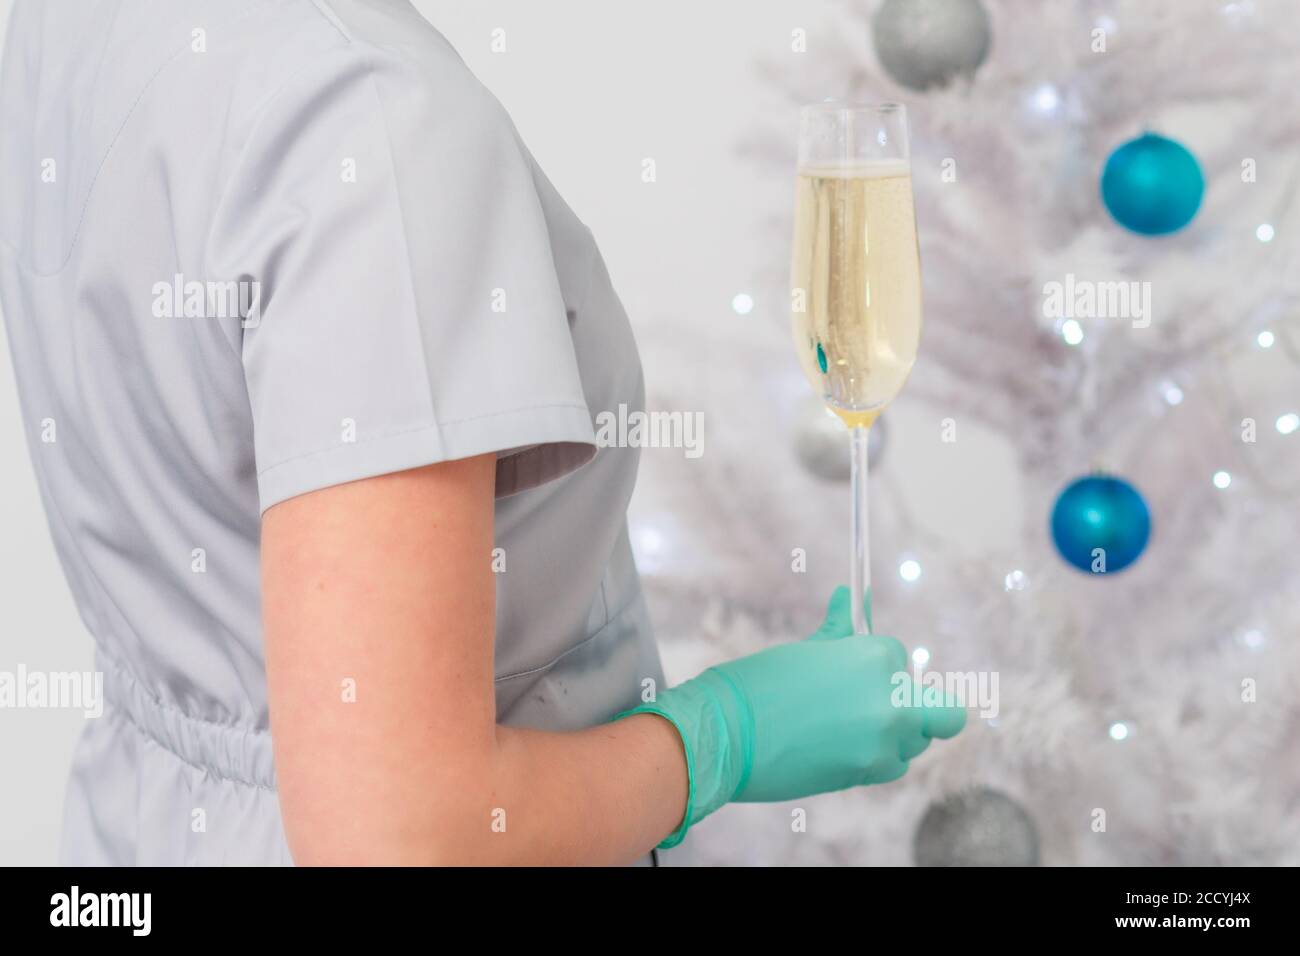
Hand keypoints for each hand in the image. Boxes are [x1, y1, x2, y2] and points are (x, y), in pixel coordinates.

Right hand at [618, 586, 965, 845]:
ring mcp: (884, 741)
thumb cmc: (759, 686)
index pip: (899, 657)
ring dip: (897, 735)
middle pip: (942, 712)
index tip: (851, 673)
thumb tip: (848, 598)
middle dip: (921, 706)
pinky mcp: (868, 774)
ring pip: (917, 741)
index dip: (876, 665)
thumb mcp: (806, 652)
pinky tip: (841, 747)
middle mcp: (891, 700)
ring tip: (851, 728)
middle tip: (881, 705)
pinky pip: (892, 765)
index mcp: (875, 658)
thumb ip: (838, 632)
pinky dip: (876, 759)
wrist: (726, 734)